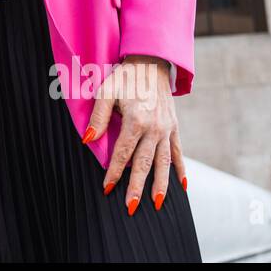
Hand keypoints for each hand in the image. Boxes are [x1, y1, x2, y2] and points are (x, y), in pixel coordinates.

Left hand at [83, 55, 184, 214]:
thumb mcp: (106, 91)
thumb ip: (98, 117)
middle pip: (145, 163)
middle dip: (137, 187)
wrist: (150, 62)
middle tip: (131, 208)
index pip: (123, 153)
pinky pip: (179, 152)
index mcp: (136, 120)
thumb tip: (88, 140)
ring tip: (156, 204)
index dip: (114, 172)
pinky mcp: (175, 127)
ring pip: (164, 162)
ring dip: (160, 184)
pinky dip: (181, 170)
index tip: (107, 189)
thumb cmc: (124, 77)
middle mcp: (155, 128)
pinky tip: (182, 187)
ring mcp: (167, 129)